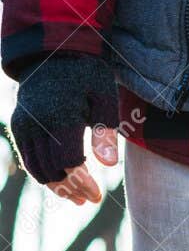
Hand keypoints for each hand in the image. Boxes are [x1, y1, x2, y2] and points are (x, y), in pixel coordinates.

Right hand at [10, 52, 119, 202]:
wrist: (53, 52)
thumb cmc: (86, 75)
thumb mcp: (104, 98)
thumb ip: (105, 132)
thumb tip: (108, 164)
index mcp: (60, 116)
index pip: (68, 163)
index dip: (82, 184)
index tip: (97, 196)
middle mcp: (37, 122)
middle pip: (52, 170)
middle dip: (72, 189)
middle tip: (91, 198)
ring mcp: (24, 124)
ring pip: (37, 168)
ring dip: (57, 187)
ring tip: (77, 197)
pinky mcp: (18, 125)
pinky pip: (28, 158)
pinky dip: (43, 174)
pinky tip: (62, 183)